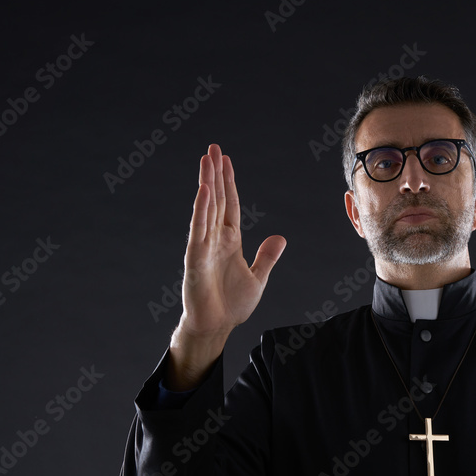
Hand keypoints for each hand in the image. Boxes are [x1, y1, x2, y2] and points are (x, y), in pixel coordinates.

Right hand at [181, 143, 284, 335]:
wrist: (216, 326)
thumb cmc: (232, 304)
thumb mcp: (258, 278)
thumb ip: (267, 257)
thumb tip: (280, 237)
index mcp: (230, 241)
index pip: (230, 205)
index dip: (229, 183)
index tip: (227, 161)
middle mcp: (215, 239)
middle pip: (216, 199)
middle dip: (215, 174)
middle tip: (213, 148)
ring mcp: (204, 246)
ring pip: (206, 208)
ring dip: (206, 183)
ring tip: (206, 160)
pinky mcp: (195, 259)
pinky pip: (198, 230)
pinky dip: (201, 210)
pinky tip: (204, 191)